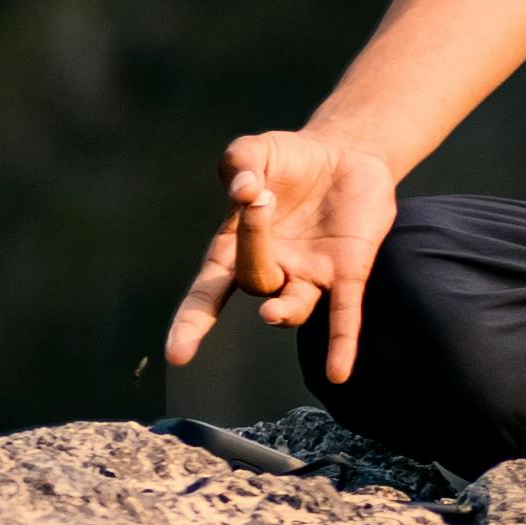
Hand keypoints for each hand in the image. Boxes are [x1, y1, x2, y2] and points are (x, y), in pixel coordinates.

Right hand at [161, 132, 398, 383]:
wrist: (345, 153)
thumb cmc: (290, 160)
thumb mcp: (258, 150)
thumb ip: (239, 161)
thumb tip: (243, 188)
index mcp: (236, 248)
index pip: (206, 293)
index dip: (191, 323)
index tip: (177, 354)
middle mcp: (272, 270)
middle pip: (254, 279)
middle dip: (253, 244)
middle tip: (260, 200)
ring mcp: (309, 275)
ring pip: (293, 305)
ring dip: (284, 312)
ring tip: (272, 314)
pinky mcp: (347, 272)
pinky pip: (343, 315)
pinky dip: (341, 343)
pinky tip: (339, 374)